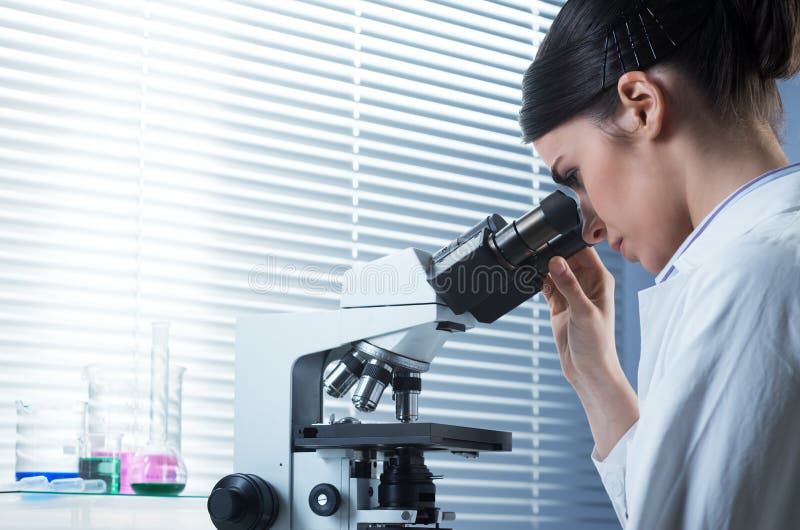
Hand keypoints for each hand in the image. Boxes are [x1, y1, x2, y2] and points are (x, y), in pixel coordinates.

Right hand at [542, 247, 619, 388]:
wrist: (588, 370)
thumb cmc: (597, 344)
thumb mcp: (583, 311)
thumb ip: (569, 285)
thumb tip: (556, 261)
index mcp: (600, 280)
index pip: (583, 251)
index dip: (568, 243)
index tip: (550, 238)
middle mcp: (586, 283)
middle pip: (566, 258)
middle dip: (551, 253)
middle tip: (534, 250)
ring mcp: (571, 293)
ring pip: (554, 271)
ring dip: (542, 267)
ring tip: (530, 263)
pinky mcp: (558, 304)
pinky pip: (545, 285)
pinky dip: (537, 281)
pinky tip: (529, 278)